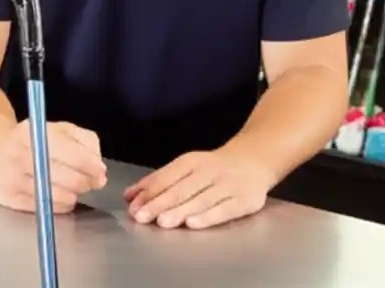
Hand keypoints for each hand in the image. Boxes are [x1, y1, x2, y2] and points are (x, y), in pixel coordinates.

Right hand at [0, 120, 107, 213]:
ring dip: (73, 194)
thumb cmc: (35, 141)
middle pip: (69, 180)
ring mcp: (11, 179)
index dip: (92, 167)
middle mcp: (18, 155)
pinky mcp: (8, 199)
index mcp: (32, 133)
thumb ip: (86, 142)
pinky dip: (59, 204)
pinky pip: (48, 209)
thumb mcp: (61, 129)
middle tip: (88, 180)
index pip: (74, 155)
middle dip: (86, 182)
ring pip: (60, 197)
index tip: (100, 171)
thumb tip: (99, 171)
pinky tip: (56, 193)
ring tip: (70, 186)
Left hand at [123, 148, 273, 229]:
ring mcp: (228, 185)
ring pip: (201, 199)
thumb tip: (129, 196)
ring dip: (180, 211)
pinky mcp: (245, 200)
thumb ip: (158, 181)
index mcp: (191, 161)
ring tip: (162, 222)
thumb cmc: (213, 168)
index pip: (166, 177)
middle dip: (159, 204)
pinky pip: (224, 210)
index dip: (149, 192)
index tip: (133, 207)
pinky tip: (192, 224)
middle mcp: (209, 171)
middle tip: (142, 216)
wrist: (254, 159)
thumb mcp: (186, 167)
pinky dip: (208, 217)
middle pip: (181, 189)